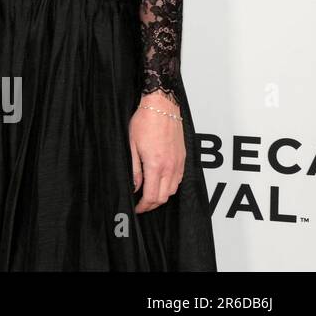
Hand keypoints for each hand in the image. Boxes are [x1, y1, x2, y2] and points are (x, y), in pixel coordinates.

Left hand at [130, 91, 185, 212]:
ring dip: (161, 196)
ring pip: (173, 191)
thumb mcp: (131, 146)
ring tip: (149, 195)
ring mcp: (179, 163)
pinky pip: (179, 180)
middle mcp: (170, 167)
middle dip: (152, 205)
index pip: (152, 196)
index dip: (143, 206)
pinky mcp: (183, 158)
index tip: (136, 208)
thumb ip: (134, 170)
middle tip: (141, 204)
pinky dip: (170, 187)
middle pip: (164, 197)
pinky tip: (161, 183)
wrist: (162, 106)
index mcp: (156, 165)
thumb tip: (134, 187)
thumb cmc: (144, 122)